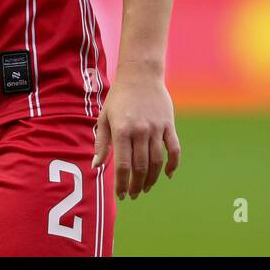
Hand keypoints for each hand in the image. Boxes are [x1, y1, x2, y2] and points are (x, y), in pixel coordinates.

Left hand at [91, 63, 180, 199]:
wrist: (140, 74)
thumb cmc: (118, 97)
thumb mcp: (104, 117)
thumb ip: (101, 142)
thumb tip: (95, 166)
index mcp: (121, 130)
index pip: (123, 165)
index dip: (122, 184)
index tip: (121, 195)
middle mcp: (140, 131)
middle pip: (141, 167)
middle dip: (137, 185)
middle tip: (134, 195)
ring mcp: (156, 128)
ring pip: (157, 161)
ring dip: (152, 179)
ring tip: (146, 188)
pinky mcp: (168, 124)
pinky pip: (174, 149)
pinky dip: (173, 164)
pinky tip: (168, 175)